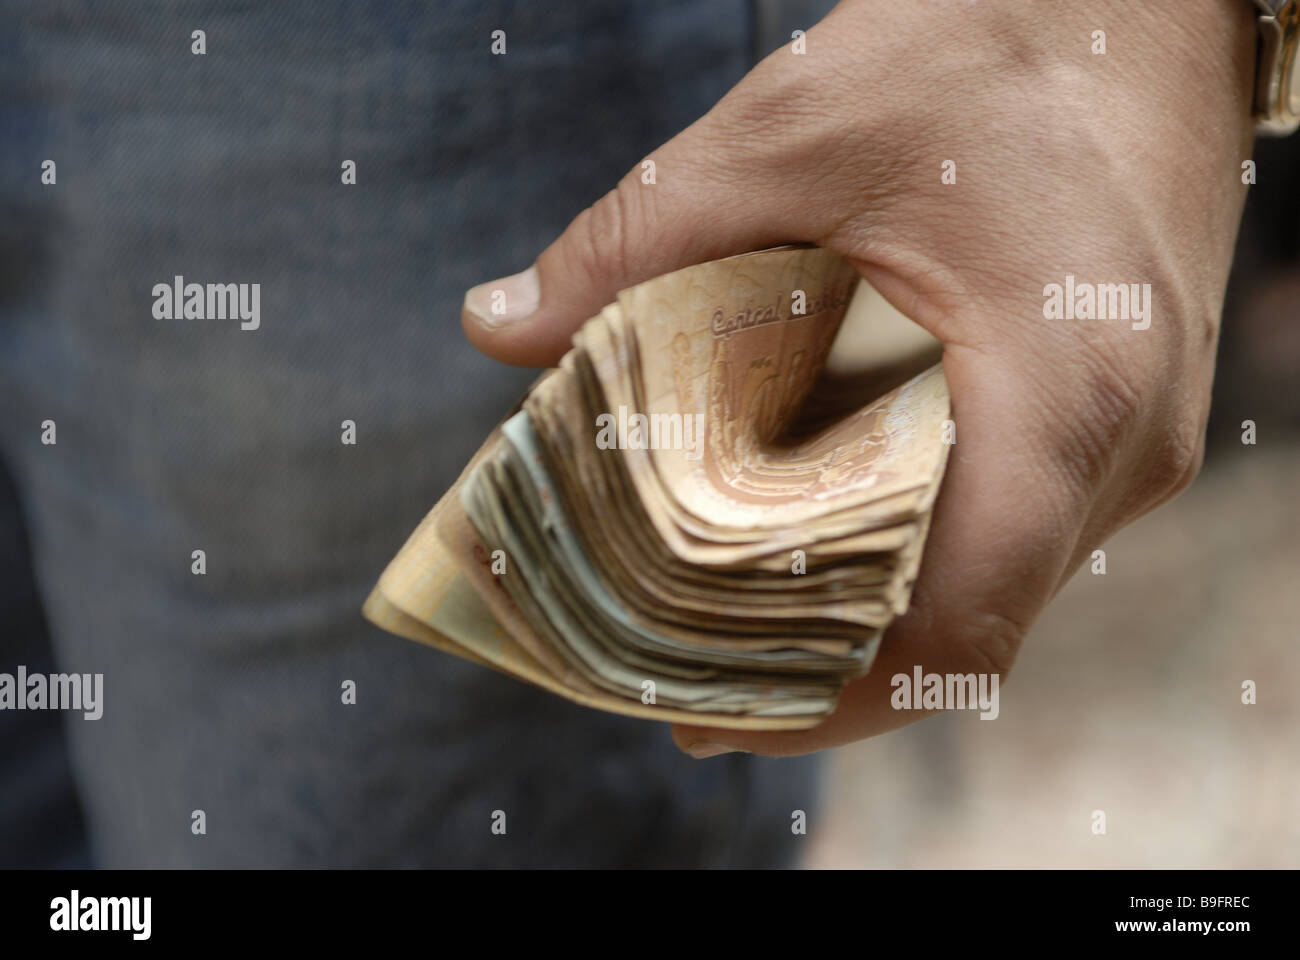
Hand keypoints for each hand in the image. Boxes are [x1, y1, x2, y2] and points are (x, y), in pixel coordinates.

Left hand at [461, 0, 1256, 755]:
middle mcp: (1123, 444)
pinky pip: (1014, 529)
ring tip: (742, 623)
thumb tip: (498, 326)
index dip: (826, 699)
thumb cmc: (995, 40)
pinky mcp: (1120, 412)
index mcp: (1063, 392)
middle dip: (826, 673)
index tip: (709, 714)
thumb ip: (638, 240)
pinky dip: (916, 553)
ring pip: (992, 586)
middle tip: (694, 677)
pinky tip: (828, 535)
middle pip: (966, 628)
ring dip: (869, 615)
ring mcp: (1135, 436)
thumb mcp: (796, 130)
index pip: (957, 625)